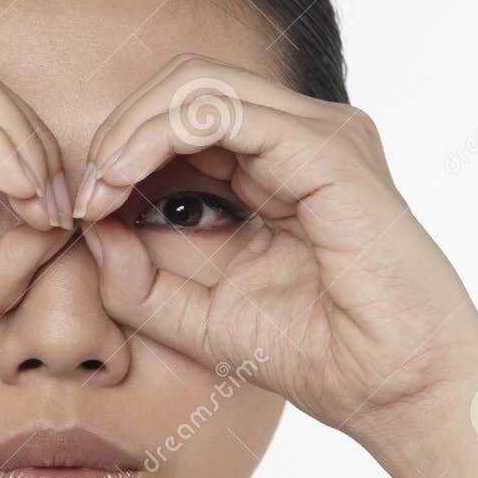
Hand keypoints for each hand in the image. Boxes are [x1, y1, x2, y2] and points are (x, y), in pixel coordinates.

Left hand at [74, 55, 477, 448]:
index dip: (119, 151)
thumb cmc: (320, 357)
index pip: (181, 118)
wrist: (398, 393)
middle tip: (81, 196)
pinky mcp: (328, 150)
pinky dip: (157, 134)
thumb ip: (138, 278)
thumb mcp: (199, 318)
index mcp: (278, 166)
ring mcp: (320, 135)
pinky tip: (123, 180)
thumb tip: (87, 223)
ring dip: (128, 130)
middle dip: (117, 132)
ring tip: (97, 191)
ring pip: (195, 85)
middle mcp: (301, 136)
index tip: (79, 210)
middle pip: (182, 87)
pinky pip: (223, 110)